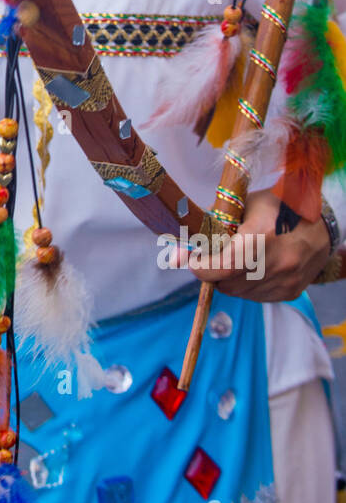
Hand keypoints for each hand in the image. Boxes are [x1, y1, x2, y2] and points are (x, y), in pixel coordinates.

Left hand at [168, 186, 330, 301]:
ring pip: (238, 293)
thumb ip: (211, 224)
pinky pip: (254, 297)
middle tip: (213, 255)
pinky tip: (253, 267)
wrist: (323, 226)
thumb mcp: (245, 205)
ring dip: (228, 279)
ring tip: (237, 258)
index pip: (222, 266)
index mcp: (263, 235)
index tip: (193, 259)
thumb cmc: (279, 208)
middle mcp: (278, 262)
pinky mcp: (290, 292)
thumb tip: (179, 251)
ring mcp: (286, 280)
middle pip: (226, 282)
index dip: (201, 266)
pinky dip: (245, 285)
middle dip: (212, 271)